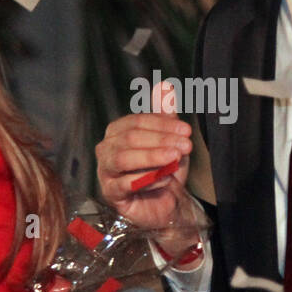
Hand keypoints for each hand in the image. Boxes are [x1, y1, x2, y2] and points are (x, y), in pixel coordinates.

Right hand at [96, 105, 192, 232]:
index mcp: (118, 131)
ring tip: (175, 157)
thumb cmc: (164, 170)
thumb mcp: (169, 140)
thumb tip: (165, 86)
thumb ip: (165, 114)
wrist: (166, 204)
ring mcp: (105, 171)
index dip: (162, 124)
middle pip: (129, 138)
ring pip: (122, 159)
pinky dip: (148, 180)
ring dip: (152, 157)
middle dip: (160, 140)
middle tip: (185, 145)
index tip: (186, 131)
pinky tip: (166, 180)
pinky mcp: (111, 193)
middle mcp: (106, 149)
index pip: (137, 121)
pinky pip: (125, 184)